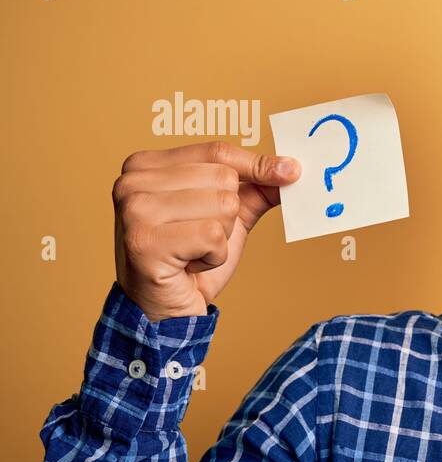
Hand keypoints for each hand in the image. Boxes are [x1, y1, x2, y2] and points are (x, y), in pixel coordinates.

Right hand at [113, 141, 300, 320]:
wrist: (167, 310)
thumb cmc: (191, 258)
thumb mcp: (226, 215)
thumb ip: (254, 188)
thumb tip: (291, 169)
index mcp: (145, 165)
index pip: (217, 151)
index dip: (257, 165)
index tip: (291, 172)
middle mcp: (132, 182)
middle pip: (224, 179)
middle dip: (227, 216)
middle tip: (198, 238)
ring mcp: (134, 210)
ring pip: (222, 205)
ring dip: (220, 239)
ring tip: (192, 252)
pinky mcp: (144, 241)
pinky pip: (213, 235)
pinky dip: (214, 257)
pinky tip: (189, 265)